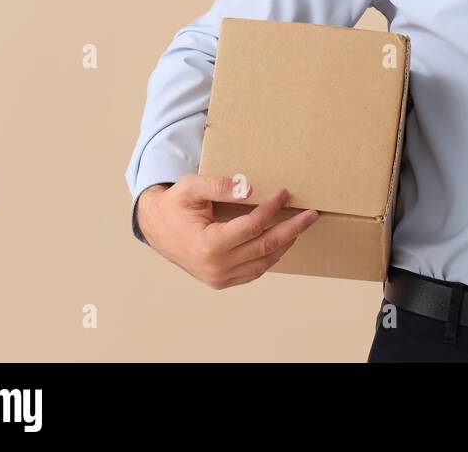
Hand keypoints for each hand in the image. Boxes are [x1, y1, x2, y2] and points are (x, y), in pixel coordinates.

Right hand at [137, 175, 320, 289]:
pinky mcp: (221, 281)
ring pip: (263, 263)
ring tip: (301, 226)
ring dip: (285, 244)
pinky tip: (282, 241)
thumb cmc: (174, 205)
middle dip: (293, 229)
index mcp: (208, 244)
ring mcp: (219, 278)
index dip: (272, 208)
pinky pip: (254, 272)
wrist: (155, 228)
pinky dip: (270, 257)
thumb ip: (219, 186)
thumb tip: (249, 187)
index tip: (285, 192)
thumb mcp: (191, 187)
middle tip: (312, 215)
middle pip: (265, 247)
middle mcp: (215, 266)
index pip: (252, 226)